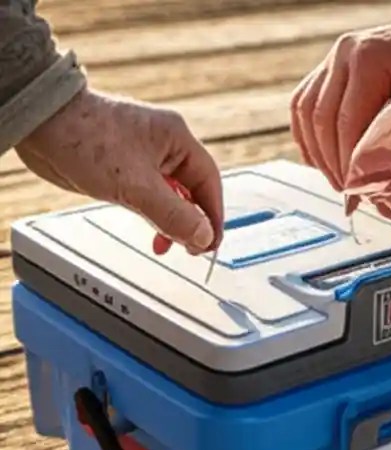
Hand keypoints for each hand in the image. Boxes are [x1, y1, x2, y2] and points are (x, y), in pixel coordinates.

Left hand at [16, 90, 223, 254]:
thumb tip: (203, 237)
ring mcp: (142, 154)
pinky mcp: (122, 165)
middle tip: (187, 248)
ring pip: (169, 194)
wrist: (38, 122)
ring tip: (162, 244)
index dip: (212, 215)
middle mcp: (163, 144)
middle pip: (191, 189)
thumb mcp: (135, 185)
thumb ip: (173, 215)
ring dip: (169, 220)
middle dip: (191, 220)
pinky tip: (147, 225)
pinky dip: (151, 212)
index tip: (209, 242)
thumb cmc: (84, 138)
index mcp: (176, 138)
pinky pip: (148, 193)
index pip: (208, 182)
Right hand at [291, 7, 390, 191]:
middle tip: (348, 194)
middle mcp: (344, 53)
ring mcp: (333, 56)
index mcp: (370, 59)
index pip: (347, 123)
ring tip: (337, 182)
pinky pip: (304, 102)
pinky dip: (307, 133)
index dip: (349, 164)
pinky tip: (321, 160)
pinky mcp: (329, 65)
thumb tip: (387, 192)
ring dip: (317, 151)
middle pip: (322, 119)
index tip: (358, 193)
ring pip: (306, 111)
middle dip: (332, 163)